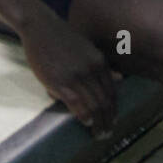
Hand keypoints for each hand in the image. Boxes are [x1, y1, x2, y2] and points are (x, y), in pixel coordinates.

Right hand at [20, 16, 118, 137]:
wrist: (42, 28)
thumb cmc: (63, 39)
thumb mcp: (89, 50)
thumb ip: (103, 66)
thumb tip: (120, 79)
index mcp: (99, 62)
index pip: (112, 91)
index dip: (114, 108)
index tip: (114, 120)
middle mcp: (92, 69)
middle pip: (105, 100)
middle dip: (108, 119)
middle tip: (107, 133)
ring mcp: (76, 76)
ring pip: (93, 104)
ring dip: (98, 122)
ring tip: (98, 134)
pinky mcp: (60, 82)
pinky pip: (76, 103)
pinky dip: (83, 115)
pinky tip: (86, 123)